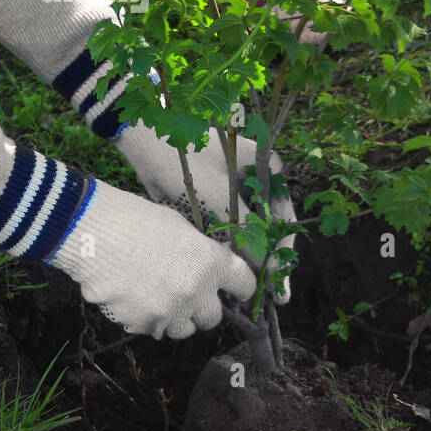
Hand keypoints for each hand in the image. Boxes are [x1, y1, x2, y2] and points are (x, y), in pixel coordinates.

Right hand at [49, 179, 256, 339]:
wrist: (92, 232)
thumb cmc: (137, 220)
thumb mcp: (182, 229)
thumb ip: (201, 255)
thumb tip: (207, 270)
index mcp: (212, 263)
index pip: (245, 286)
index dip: (241, 289)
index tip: (235, 291)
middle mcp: (196, 293)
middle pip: (213, 317)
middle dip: (204, 308)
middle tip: (190, 295)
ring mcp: (168, 312)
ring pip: (183, 330)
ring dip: (176, 318)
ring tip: (160, 298)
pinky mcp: (141, 324)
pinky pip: (152, 330)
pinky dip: (147, 320)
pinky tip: (135, 298)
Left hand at [116, 122, 297, 303]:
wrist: (147, 135)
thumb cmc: (187, 161)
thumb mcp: (219, 201)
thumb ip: (247, 234)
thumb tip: (268, 269)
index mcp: (268, 172)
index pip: (283, 221)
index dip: (282, 256)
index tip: (279, 286)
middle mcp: (258, 180)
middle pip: (269, 228)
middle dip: (267, 261)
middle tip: (268, 294)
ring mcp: (236, 187)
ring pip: (249, 229)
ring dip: (248, 256)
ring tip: (247, 288)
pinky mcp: (215, 195)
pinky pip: (230, 225)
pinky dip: (230, 246)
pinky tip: (226, 268)